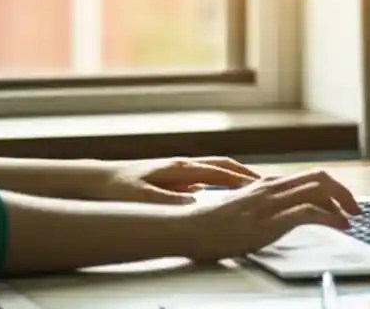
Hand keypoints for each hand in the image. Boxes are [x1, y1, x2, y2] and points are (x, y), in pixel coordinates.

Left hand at [89, 156, 260, 203]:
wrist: (99, 178)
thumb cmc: (120, 188)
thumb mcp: (144, 198)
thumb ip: (170, 201)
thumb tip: (197, 204)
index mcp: (180, 168)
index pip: (220, 173)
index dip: (243, 180)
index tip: (265, 187)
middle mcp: (183, 165)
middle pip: (223, 165)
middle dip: (246, 174)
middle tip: (270, 184)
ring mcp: (179, 169)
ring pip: (215, 170)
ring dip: (236, 177)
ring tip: (255, 188)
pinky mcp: (172, 176)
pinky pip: (205, 178)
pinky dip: (221, 183)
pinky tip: (224, 194)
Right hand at [176, 169, 361, 261]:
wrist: (187, 228)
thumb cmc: (208, 225)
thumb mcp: (239, 211)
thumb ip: (258, 208)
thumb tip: (275, 217)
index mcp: (264, 185)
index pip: (307, 178)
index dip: (331, 189)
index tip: (342, 203)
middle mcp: (270, 188)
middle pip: (318, 177)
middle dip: (343, 192)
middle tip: (355, 209)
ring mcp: (271, 202)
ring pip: (319, 188)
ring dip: (342, 202)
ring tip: (352, 218)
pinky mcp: (270, 219)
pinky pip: (310, 211)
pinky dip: (331, 216)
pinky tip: (340, 225)